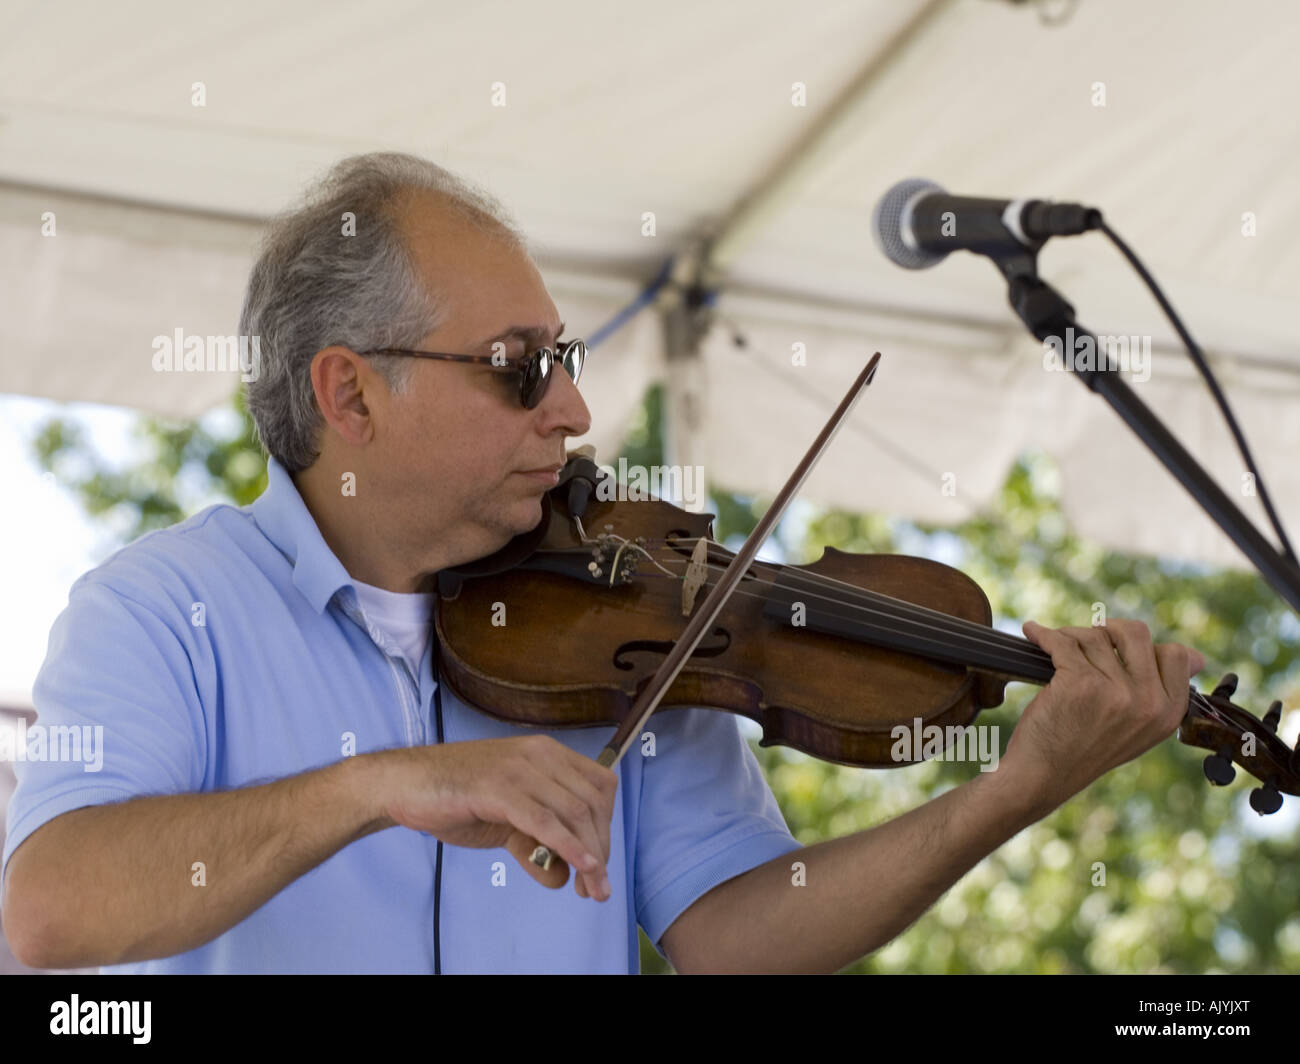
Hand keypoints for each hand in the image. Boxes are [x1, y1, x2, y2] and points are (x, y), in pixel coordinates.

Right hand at [372, 736, 618, 900]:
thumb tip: (563, 878)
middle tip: (596, 887)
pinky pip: (546, 821)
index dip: (607, 826)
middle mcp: (540, 754)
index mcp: (547, 753)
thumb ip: (535, 845)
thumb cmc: (455, 798)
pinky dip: (571, 847)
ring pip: (575, 813)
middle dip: (602, 849)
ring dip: (590, 856)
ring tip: (589, 889)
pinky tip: (583, 869)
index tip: (599, 862)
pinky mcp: (499, 789)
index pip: (600, 786)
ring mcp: (520, 769)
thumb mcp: (506, 822)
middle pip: (593, 803)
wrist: (405, 784)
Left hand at [1002, 619, 1205, 811]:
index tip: (1118, 651)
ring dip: (1070, 639)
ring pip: (1093, 637)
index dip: (1143, 647)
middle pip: (1135, 632)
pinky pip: (1061, 641)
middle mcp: (1149, 701)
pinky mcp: (1080, 683)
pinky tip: (1033, 633)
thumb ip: (1164, 692)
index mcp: (1169, 712)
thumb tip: (1199, 657)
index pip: (1175, 653)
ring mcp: (1116, 692)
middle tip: (1085, 644)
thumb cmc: (1087, 747)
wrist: (1044, 776)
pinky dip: (1041, 634)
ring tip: (1056, 654)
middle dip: (1106, 632)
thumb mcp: (1141, 728)